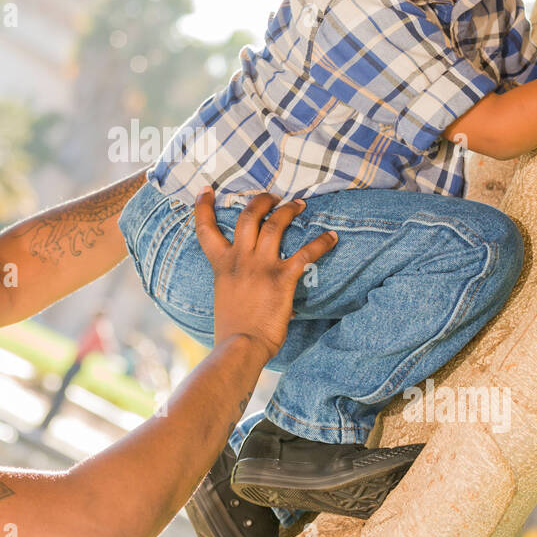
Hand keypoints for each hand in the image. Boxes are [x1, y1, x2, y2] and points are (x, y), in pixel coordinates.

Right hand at [192, 187, 336, 362]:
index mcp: (222, 265)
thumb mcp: (226, 299)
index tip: (207, 190)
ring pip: (275, 225)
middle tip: (273, 196)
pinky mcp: (282, 278)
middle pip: (249, 216)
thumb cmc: (232, 331)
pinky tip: (332, 237)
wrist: (239, 346)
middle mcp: (240, 259)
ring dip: (289, 210)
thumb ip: (238, 286)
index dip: (204, 207)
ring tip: (299, 204)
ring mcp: (261, 266)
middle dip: (262, 200)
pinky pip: (306, 253)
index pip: (206, 230)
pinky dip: (321, 243)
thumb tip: (258, 290)